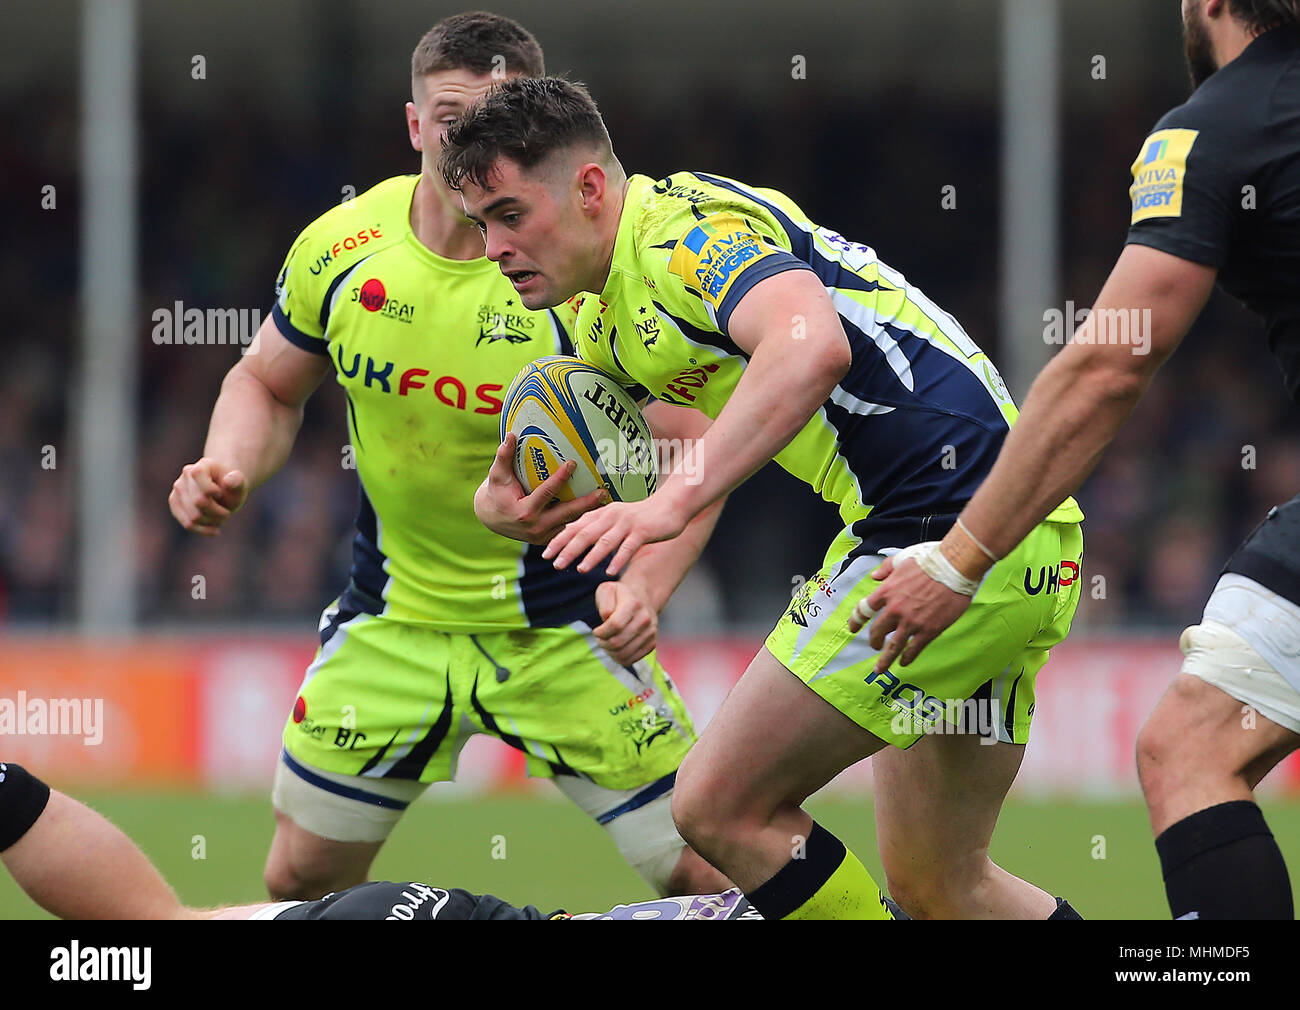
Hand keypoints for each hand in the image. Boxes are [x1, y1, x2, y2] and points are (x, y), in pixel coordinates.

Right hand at [169, 458, 248, 535]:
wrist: (224, 490)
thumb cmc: (232, 486)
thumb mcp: (239, 483)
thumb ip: (237, 481)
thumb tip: (228, 481)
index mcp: (202, 466)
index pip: (199, 480)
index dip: (213, 491)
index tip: (221, 493)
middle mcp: (186, 475)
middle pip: (199, 502)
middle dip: (217, 512)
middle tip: (227, 513)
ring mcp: (178, 489)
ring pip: (194, 517)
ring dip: (212, 522)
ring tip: (221, 518)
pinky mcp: (175, 503)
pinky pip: (187, 524)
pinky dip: (203, 530)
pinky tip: (215, 530)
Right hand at [475, 433, 608, 543]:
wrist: (491, 519)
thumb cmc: (496, 493)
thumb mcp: (496, 475)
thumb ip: (503, 456)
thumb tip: (511, 434)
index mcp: (524, 511)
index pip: (546, 492)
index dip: (560, 478)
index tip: (573, 463)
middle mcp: (536, 527)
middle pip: (567, 513)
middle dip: (586, 503)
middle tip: (603, 491)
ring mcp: (543, 536)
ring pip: (571, 524)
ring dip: (589, 513)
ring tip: (607, 501)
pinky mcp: (548, 540)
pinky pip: (568, 530)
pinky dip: (582, 522)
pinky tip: (597, 511)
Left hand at [542, 495, 687, 576]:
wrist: (670, 506)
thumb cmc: (640, 516)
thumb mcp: (614, 517)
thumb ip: (595, 525)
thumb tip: (570, 533)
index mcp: (602, 513)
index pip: (576, 527)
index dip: (559, 540)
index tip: (545, 554)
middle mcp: (612, 516)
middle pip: (586, 534)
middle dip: (569, 550)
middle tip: (555, 564)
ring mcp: (627, 524)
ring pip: (606, 541)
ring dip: (592, 556)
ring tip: (580, 569)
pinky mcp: (643, 531)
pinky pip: (629, 547)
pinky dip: (619, 559)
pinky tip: (610, 572)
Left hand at [593, 581, 657, 665]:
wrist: (642, 600)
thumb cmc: (619, 597)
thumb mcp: (607, 590)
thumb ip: (604, 602)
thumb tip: (607, 618)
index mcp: (633, 604)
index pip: (615, 625)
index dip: (601, 632)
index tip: (596, 631)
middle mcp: (645, 618)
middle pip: (618, 642)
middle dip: (603, 643)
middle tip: (600, 639)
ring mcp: (650, 632)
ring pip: (624, 654)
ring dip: (610, 652)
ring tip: (606, 644)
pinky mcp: (651, 644)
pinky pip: (631, 660)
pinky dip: (618, 658)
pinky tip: (615, 650)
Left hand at [851, 552, 972, 672]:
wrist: (954, 567)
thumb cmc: (929, 559)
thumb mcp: (901, 558)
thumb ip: (886, 568)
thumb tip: (874, 576)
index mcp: (886, 591)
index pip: (864, 610)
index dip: (856, 621)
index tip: (852, 628)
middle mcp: (895, 608)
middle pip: (877, 631)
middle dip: (874, 641)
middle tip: (874, 646)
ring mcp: (911, 621)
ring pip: (893, 646)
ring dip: (885, 659)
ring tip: (880, 668)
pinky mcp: (929, 630)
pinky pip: (914, 649)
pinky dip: (907, 658)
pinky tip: (904, 662)